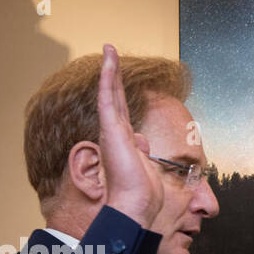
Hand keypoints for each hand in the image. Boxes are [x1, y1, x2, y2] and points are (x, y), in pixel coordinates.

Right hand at [97, 44, 162, 228]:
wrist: (135, 205)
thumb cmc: (142, 192)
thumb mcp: (145, 164)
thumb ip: (141, 149)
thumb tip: (142, 140)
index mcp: (124, 141)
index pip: (121, 109)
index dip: (119, 91)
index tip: (117, 74)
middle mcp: (115, 133)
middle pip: (114, 96)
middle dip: (112, 74)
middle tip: (109, 52)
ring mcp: (112, 130)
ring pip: (110, 92)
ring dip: (110, 69)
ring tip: (108, 48)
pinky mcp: (111, 129)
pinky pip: (108, 97)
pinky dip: (108, 77)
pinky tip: (109, 60)